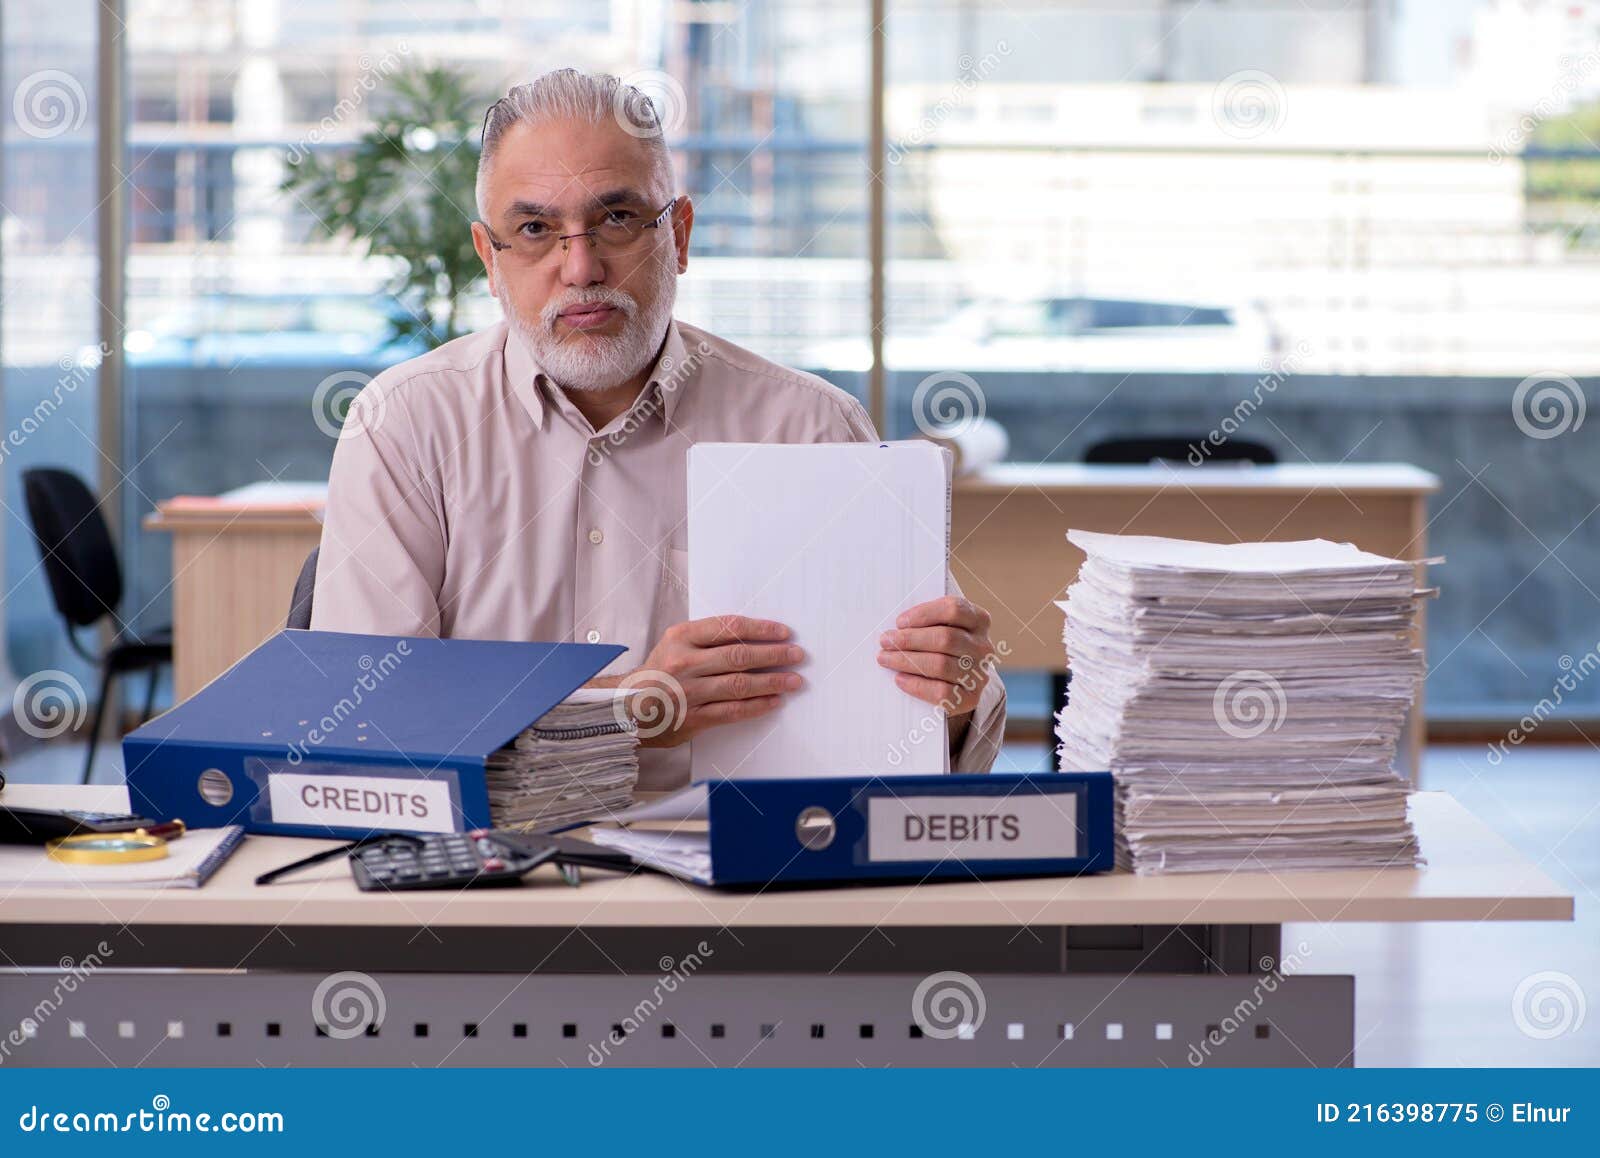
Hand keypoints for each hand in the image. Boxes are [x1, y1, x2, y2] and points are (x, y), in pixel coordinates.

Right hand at [610, 615, 804, 747]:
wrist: (626, 706)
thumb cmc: (658, 672)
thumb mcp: (675, 644)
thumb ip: (708, 638)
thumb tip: (754, 637)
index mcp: (681, 637)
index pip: (729, 627)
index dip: (761, 629)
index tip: (783, 633)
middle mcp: (685, 663)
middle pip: (739, 655)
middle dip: (774, 655)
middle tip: (797, 655)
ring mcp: (690, 691)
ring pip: (739, 684)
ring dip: (772, 681)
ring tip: (794, 680)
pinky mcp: (693, 717)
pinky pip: (733, 711)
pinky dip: (757, 706)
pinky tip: (774, 701)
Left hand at [876, 595, 995, 726]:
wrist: (957, 682)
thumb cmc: (941, 646)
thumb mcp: (941, 626)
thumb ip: (927, 621)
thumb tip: (897, 627)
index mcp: (979, 620)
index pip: (953, 609)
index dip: (924, 614)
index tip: (900, 622)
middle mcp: (983, 646)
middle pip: (945, 638)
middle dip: (909, 639)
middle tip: (885, 641)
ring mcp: (979, 674)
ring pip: (940, 665)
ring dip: (907, 661)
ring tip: (885, 658)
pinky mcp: (971, 698)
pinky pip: (942, 692)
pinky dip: (917, 685)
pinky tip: (900, 679)